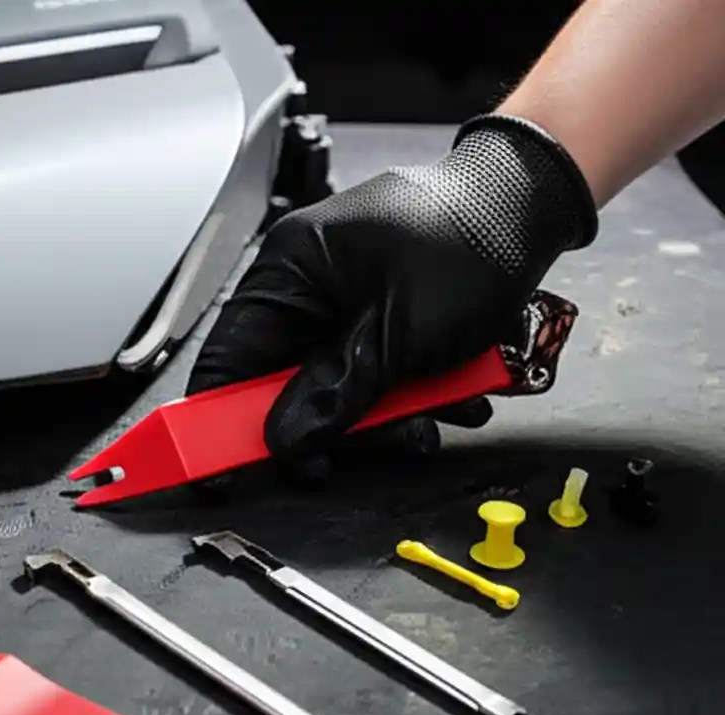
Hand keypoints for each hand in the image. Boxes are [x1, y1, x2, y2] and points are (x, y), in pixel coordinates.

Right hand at [188, 115, 596, 483]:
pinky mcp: (378, 315)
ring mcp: (344, 299)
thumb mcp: (402, 333)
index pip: (229, 354)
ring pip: (335, 384)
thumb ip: (338, 392)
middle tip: (349, 455)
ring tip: (428, 416)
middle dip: (326, 423)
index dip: (220, 417)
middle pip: (284, 380)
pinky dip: (405, 394)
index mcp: (291, 267)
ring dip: (381, 414)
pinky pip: (371, 372)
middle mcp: (308, 282)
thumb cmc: (472, 237)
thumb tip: (289, 438)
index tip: (219, 469)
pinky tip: (446, 394)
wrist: (535, 205)